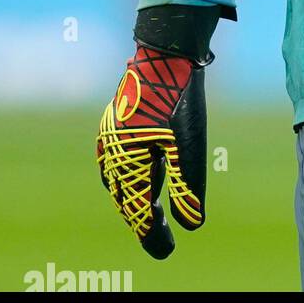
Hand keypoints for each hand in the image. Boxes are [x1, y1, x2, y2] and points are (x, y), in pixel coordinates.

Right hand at [95, 43, 207, 257]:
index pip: (138, 212)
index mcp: (128, 163)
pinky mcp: (116, 122)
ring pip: (120, 180)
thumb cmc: (177, 97)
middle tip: (162, 238)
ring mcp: (110, 137)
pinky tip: (146, 173)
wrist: (164, 51)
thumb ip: (188, 184)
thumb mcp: (188, 143)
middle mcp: (112, 154)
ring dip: (135, 198)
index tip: (167, 251)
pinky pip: (119, 160)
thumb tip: (192, 224)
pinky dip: (131, 175)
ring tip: (153, 213)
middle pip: (126, 199)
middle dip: (143, 220)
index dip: (153, 235)